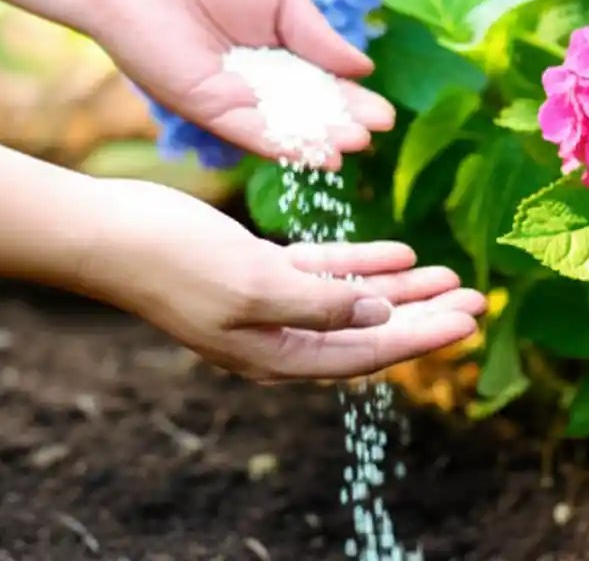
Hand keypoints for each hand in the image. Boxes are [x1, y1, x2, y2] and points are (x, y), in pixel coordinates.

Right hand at [78, 179, 484, 379]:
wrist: (112, 232)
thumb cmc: (176, 260)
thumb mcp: (255, 285)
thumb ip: (321, 305)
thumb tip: (381, 320)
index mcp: (279, 355)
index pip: (370, 354)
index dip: (425, 337)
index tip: (471, 319)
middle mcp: (281, 337)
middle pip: (371, 333)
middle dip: (426, 316)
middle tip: (476, 299)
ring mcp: (271, 306)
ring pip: (354, 302)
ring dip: (402, 290)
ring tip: (450, 277)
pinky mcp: (261, 271)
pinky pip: (326, 274)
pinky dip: (363, 265)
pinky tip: (399, 253)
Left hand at [81, 0, 394, 168]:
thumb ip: (317, 35)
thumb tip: (363, 68)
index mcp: (275, 49)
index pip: (323, 80)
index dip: (353, 97)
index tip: (385, 114)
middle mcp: (256, 81)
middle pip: (308, 110)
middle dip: (343, 122)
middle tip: (378, 133)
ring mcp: (232, 99)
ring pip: (284, 128)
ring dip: (320, 140)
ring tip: (356, 146)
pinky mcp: (208, 110)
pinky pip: (253, 133)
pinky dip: (286, 146)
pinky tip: (318, 155)